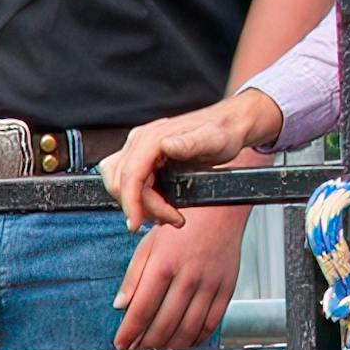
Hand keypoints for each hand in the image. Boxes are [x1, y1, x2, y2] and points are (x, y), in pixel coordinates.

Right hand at [101, 93, 278, 225]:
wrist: (229, 125)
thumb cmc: (223, 131)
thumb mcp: (213, 139)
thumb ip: (190, 143)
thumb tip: (166, 145)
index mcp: (152, 137)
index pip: (129, 175)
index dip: (130, 202)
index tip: (136, 224)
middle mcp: (141, 141)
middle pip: (121, 183)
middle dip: (141, 208)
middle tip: (170, 218)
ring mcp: (140, 149)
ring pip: (120, 185)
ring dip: (139, 205)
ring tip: (167, 215)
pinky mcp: (143, 158)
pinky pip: (129, 182)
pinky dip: (139, 199)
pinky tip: (160, 206)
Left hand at [114, 206, 254, 349]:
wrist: (220, 211)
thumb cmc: (180, 228)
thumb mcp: (148, 246)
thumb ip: (133, 277)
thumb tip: (120, 307)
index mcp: (163, 265)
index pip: (141, 309)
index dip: (129, 332)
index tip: (120, 344)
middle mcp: (188, 277)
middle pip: (164, 323)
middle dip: (146, 343)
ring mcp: (210, 284)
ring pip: (188, 328)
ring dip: (169, 346)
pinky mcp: (227, 289)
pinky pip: (211, 323)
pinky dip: (195, 338)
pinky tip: (182, 342)